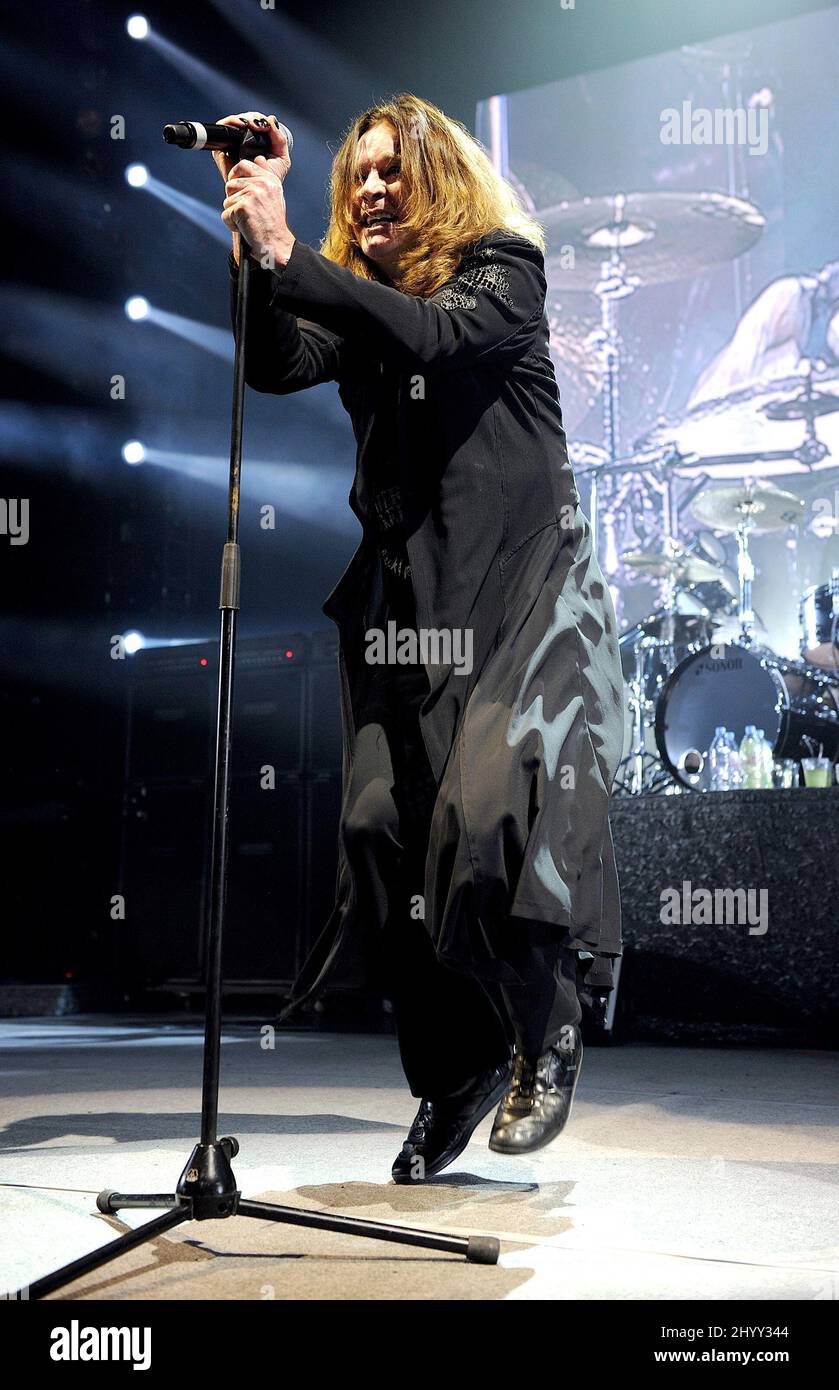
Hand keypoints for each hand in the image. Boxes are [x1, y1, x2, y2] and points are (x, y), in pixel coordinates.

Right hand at [212, 112, 291, 183]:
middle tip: (259, 125)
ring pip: (234, 121)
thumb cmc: (270, 178)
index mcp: (256, 142)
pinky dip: (230, 123)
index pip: (255, 122)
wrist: (259, 192)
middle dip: (252, 118)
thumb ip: (279, 138)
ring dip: (243, 119)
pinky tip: (241, 126)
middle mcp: (242, 142)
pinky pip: (222, 129)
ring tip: (251, 125)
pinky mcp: (221, 148)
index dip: (259, 119)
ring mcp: (231, 144)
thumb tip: (271, 119)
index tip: (266, 125)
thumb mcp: (281, 156)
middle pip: (244, 119)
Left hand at [214, 112, 291, 264]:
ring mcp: (252, 195)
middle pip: (230, 183)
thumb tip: (258, 158)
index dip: (236, 176)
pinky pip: (225, 214)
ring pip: (227, 200)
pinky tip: (245, 228)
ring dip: (233, 213)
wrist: (277, 245)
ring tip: (247, 221)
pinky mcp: (242, 208)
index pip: (243, 164)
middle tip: (246, 212)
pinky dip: (231, 224)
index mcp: (270, 179)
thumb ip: (265, 177)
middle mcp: (262, 184)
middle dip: (233, 198)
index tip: (239, 189)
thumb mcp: (274, 195)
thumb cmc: (273, 224)